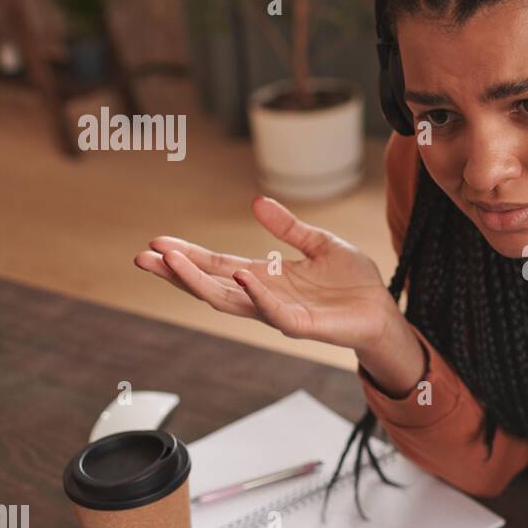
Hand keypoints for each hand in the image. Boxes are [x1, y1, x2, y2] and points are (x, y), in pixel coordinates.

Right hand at [134, 196, 396, 352]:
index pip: (218, 266)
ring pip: (231, 301)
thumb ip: (288, 227)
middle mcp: (266, 296)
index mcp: (266, 276)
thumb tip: (257, 202)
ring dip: (200, 283)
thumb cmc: (353, 283)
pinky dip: (255, 295)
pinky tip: (238, 276)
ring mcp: (281, 313)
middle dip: (177, 272)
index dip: (188, 255)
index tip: (158, 243)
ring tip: (173, 264)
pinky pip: (273, 312)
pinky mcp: (303, 325)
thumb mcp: (319, 243)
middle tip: (144, 256)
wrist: (383, 310)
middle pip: (211, 285)